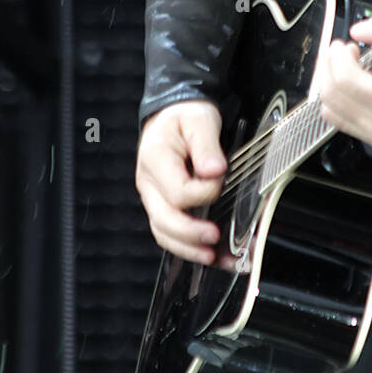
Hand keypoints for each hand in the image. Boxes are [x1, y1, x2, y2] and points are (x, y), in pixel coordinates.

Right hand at [135, 100, 227, 264]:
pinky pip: (172, 235)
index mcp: (154, 159)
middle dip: (191, 233)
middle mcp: (149, 184)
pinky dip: (191, 249)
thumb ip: (206, 144)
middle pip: (164, 220)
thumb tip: (214, 170)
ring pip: (165, 234)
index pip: (177, 191)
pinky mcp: (163, 208)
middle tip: (215, 236)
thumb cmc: (185, 117)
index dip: (203, 193)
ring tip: (215, 256)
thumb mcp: (199, 119)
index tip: (222, 181)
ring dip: (190, 250)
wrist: (173, 116)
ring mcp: (154, 199)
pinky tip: (214, 257)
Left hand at [314, 8, 371, 148]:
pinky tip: (346, 84)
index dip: (339, 57)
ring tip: (342, 64)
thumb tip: (360, 30)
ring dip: (329, 81)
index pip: (345, 81)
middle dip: (329, 65)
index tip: (346, 44)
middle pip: (331, 94)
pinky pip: (339, 120)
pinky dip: (335, 99)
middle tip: (340, 50)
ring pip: (329, 108)